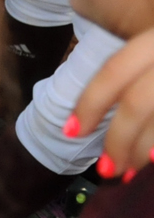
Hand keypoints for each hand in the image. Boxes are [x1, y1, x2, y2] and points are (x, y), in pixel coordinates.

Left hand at [73, 28, 153, 180]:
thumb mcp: (152, 45)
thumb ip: (129, 71)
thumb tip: (87, 115)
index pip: (113, 72)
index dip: (90, 104)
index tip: (71, 131)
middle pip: (138, 103)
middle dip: (118, 140)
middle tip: (106, 169)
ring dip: (142, 151)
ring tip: (129, 172)